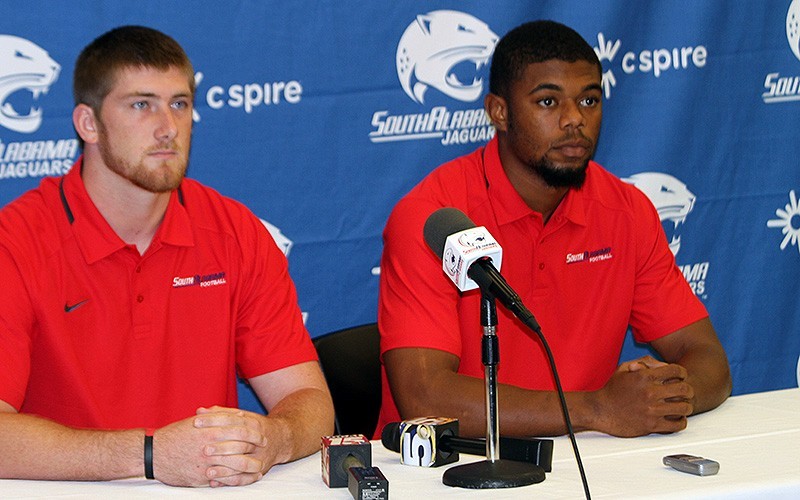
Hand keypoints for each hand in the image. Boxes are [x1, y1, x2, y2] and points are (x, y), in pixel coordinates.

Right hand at [150, 407, 269, 486]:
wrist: (153, 454)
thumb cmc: (175, 435)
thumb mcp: (196, 422)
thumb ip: (219, 417)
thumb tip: (239, 414)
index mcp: (211, 430)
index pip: (240, 430)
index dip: (254, 433)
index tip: (263, 435)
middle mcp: (211, 446)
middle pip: (242, 447)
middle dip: (256, 449)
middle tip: (265, 449)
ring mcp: (207, 463)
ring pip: (236, 465)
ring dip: (251, 466)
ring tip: (260, 467)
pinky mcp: (201, 477)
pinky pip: (224, 479)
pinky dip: (237, 479)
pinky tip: (245, 479)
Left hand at [193, 406, 277, 486]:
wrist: (281, 440)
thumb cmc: (255, 427)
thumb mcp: (243, 416)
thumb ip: (221, 413)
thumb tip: (199, 411)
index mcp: (252, 423)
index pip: (231, 419)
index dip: (213, 420)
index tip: (196, 422)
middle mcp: (258, 439)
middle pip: (238, 442)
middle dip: (220, 446)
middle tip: (203, 448)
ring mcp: (260, 456)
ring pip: (241, 463)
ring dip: (223, 468)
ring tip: (206, 470)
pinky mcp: (259, 470)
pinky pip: (243, 479)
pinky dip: (227, 481)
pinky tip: (214, 481)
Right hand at [591, 357, 694, 436]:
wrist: (599, 410)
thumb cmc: (611, 390)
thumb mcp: (623, 369)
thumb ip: (643, 362)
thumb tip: (660, 364)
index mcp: (644, 377)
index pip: (675, 371)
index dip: (682, 372)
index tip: (682, 376)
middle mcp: (650, 393)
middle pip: (684, 389)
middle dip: (688, 389)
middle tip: (686, 392)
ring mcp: (652, 410)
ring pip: (684, 408)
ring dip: (686, 406)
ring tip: (683, 406)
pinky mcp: (651, 426)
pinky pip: (676, 425)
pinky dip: (681, 422)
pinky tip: (677, 418)